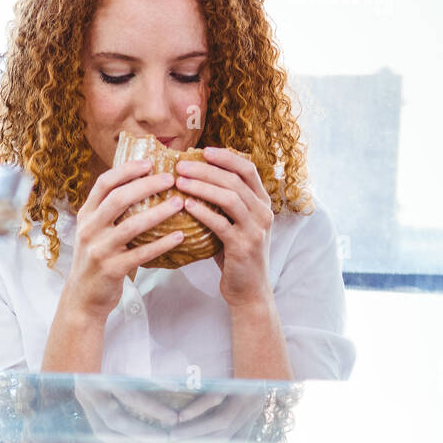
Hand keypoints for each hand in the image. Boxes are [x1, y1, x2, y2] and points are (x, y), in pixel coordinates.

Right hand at [64, 160, 187, 320]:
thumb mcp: (94, 232)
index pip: (104, 183)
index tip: (149, 162)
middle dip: (146, 185)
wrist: (83, 298)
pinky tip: (180, 236)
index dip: (127, 170)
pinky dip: (162, 244)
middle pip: (119, 199)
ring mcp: (100, 250)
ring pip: (132, 225)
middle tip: (170, 179)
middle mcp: (90, 229)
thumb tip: (141, 185)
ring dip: (158, 212)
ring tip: (179, 204)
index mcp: (86, 215)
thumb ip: (109, 212)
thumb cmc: (95, 261)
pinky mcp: (112, 269)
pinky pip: (142, 253)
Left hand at [175, 146, 273, 307]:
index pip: (248, 169)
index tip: (203, 151)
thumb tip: (194, 181)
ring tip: (179, 182)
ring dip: (202, 187)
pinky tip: (186, 206)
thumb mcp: (235, 225)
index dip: (226, 156)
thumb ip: (224, 205)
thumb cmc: (235, 256)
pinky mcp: (243, 246)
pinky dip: (202, 212)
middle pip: (235, 180)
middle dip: (206, 169)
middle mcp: (263, 212)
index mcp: (262, 203)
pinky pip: (221, 223)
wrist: (249, 291)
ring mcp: (255, 229)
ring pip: (229, 197)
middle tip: (181, 165)